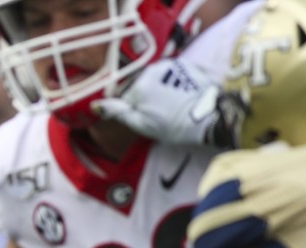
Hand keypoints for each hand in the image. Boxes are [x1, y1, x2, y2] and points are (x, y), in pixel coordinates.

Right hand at [93, 57, 229, 146]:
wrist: (209, 117)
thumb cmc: (174, 125)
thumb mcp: (141, 124)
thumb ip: (118, 112)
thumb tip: (96, 105)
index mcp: (138, 86)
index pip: (123, 96)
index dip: (130, 109)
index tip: (143, 118)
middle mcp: (152, 70)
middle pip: (138, 84)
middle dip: (144, 97)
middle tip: (158, 113)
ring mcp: (170, 65)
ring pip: (154, 78)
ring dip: (158, 89)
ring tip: (171, 104)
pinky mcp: (185, 65)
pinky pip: (170, 74)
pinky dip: (172, 83)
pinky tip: (180, 96)